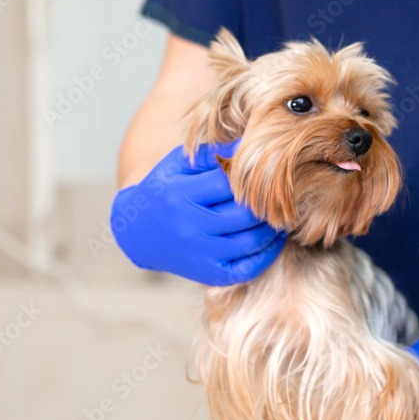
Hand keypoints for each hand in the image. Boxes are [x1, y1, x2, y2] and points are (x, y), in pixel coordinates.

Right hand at [111, 143, 285, 285]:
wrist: (135, 232)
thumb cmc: (163, 190)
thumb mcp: (178, 165)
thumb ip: (213, 154)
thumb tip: (251, 145)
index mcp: (180, 194)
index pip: (231, 183)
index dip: (254, 176)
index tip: (269, 171)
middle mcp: (189, 226)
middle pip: (245, 213)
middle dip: (268, 203)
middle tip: (283, 195)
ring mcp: (199, 253)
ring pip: (251, 240)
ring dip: (274, 228)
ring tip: (282, 214)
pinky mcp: (208, 274)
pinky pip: (248, 268)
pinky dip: (267, 253)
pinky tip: (273, 239)